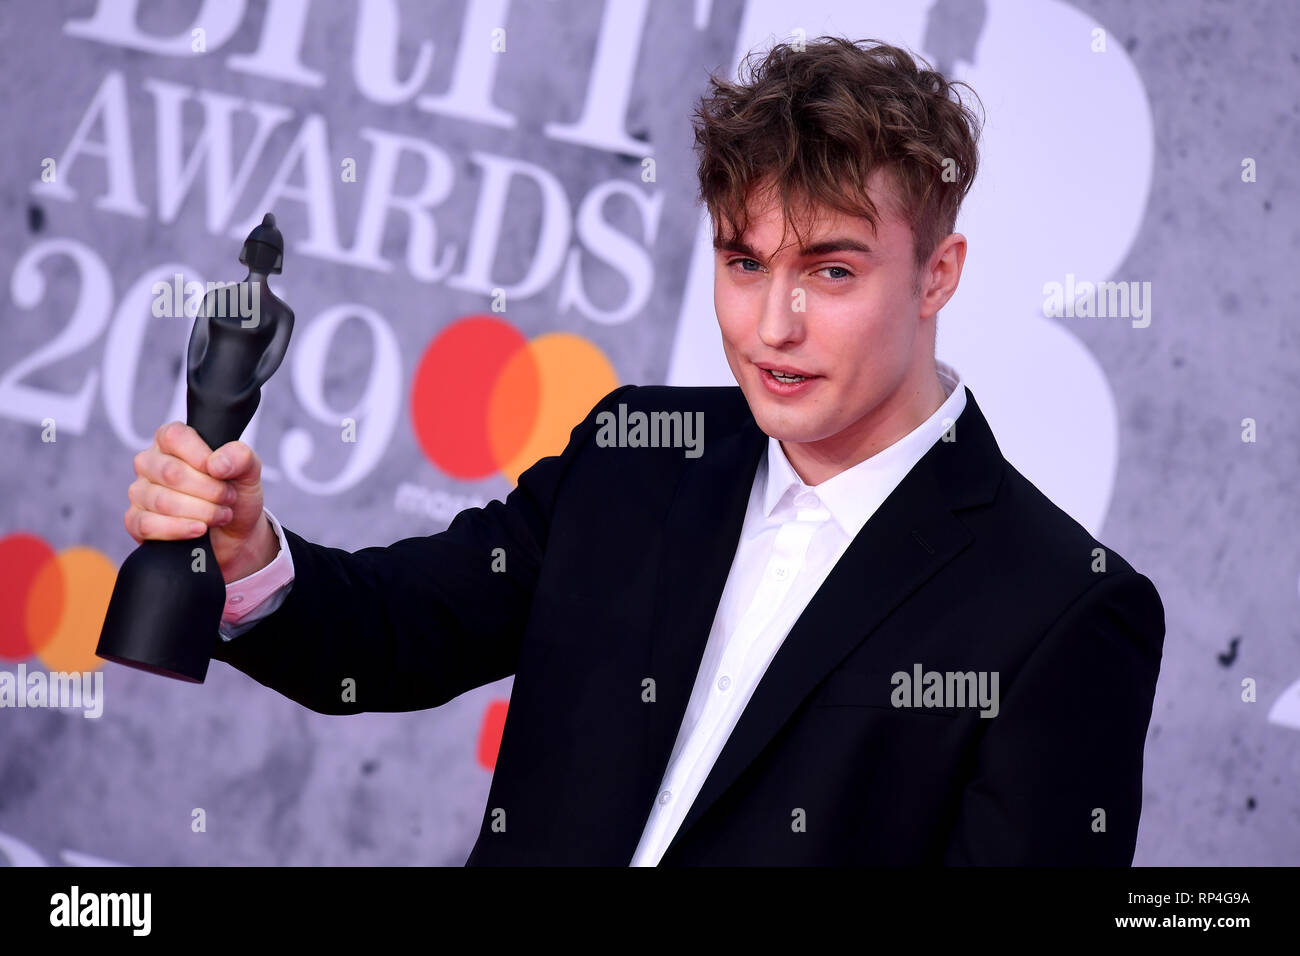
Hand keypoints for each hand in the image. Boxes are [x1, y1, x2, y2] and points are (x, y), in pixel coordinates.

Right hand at [125, 422, 277, 582]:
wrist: (235, 532)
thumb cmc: (235, 493)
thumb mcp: (249, 471)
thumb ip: (241, 457)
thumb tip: (217, 463)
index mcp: (171, 440)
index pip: (175, 437)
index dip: (202, 457)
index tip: (222, 473)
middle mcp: (150, 462)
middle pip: (171, 472)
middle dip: (209, 490)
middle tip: (228, 497)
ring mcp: (139, 492)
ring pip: (162, 501)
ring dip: (201, 512)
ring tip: (221, 514)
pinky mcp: (136, 521)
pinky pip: (147, 525)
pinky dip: (180, 529)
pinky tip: (200, 529)